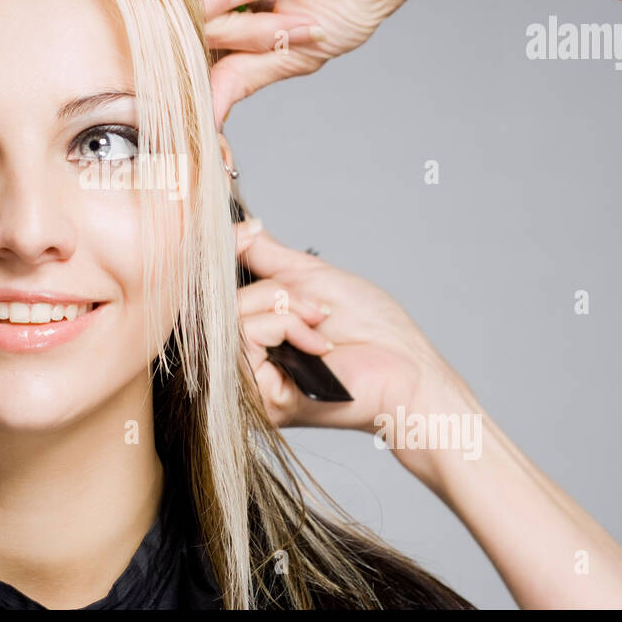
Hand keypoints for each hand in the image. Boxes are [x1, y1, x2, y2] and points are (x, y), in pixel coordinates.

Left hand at [174, 0, 413, 128]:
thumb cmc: (345, 1)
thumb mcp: (285, 56)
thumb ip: (237, 80)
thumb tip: (203, 120)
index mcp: (230, 15)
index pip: (187, 50)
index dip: (198, 76)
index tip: (212, 97)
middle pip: (180, 31)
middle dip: (223, 49)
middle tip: (270, 40)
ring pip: (180, 8)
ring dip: (228, 25)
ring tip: (272, 14)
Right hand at [235, 218, 479, 484]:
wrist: (404, 369)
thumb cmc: (371, 331)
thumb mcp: (310, 279)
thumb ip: (269, 256)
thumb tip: (242, 228)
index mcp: (254, 329)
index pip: (217, 289)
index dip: (226, 255)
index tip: (244, 233)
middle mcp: (245, 356)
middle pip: (223, 300)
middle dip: (274, 290)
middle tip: (316, 305)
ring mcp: (248, 378)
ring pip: (232, 316)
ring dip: (284, 306)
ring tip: (319, 321)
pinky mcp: (258, 392)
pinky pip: (246, 335)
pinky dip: (285, 327)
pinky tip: (317, 345)